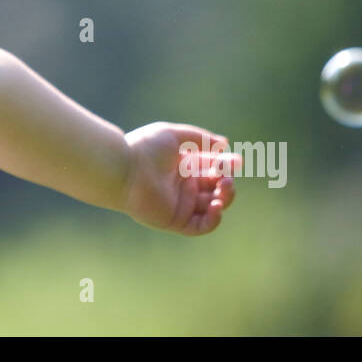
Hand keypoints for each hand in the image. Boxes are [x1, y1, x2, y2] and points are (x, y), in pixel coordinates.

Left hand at [120, 122, 237, 235]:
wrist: (124, 168)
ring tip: (222, 188)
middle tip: (226, 177)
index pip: (213, 168)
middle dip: (227, 182)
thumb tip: (224, 144)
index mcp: (184, 166)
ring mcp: (181, 204)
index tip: (237, 161)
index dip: (227, 166)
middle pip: (216, 188)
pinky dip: (213, 220)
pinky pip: (201, 226)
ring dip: (224, 199)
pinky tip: (216, 206)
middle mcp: (184, 186)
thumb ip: (200, 138)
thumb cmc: (146, 148)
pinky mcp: (175, 220)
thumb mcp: (175, 135)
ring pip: (212, 207)